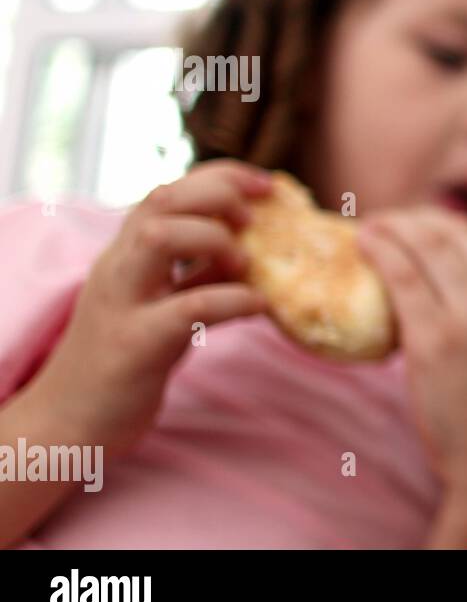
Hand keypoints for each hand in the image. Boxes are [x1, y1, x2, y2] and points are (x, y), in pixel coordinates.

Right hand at [29, 160, 271, 454]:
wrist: (68, 424)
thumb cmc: (126, 361)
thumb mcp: (162, 305)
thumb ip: (197, 274)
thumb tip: (256, 249)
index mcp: (125, 255)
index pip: (166, 191)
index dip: (220, 178)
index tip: (264, 183)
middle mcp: (118, 268)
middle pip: (161, 200)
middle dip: (218, 195)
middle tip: (256, 218)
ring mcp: (122, 304)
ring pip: (160, 239)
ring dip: (214, 239)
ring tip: (245, 264)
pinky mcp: (135, 347)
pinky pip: (188, 308)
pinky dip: (232, 300)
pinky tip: (258, 306)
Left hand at [357, 208, 466, 514]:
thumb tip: (437, 278)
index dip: (428, 220)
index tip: (403, 225)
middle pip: (443, 231)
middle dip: (404, 219)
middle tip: (376, 226)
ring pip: (420, 246)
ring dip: (386, 228)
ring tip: (362, 232)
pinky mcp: (434, 339)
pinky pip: (399, 278)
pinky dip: (377, 252)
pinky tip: (360, 247)